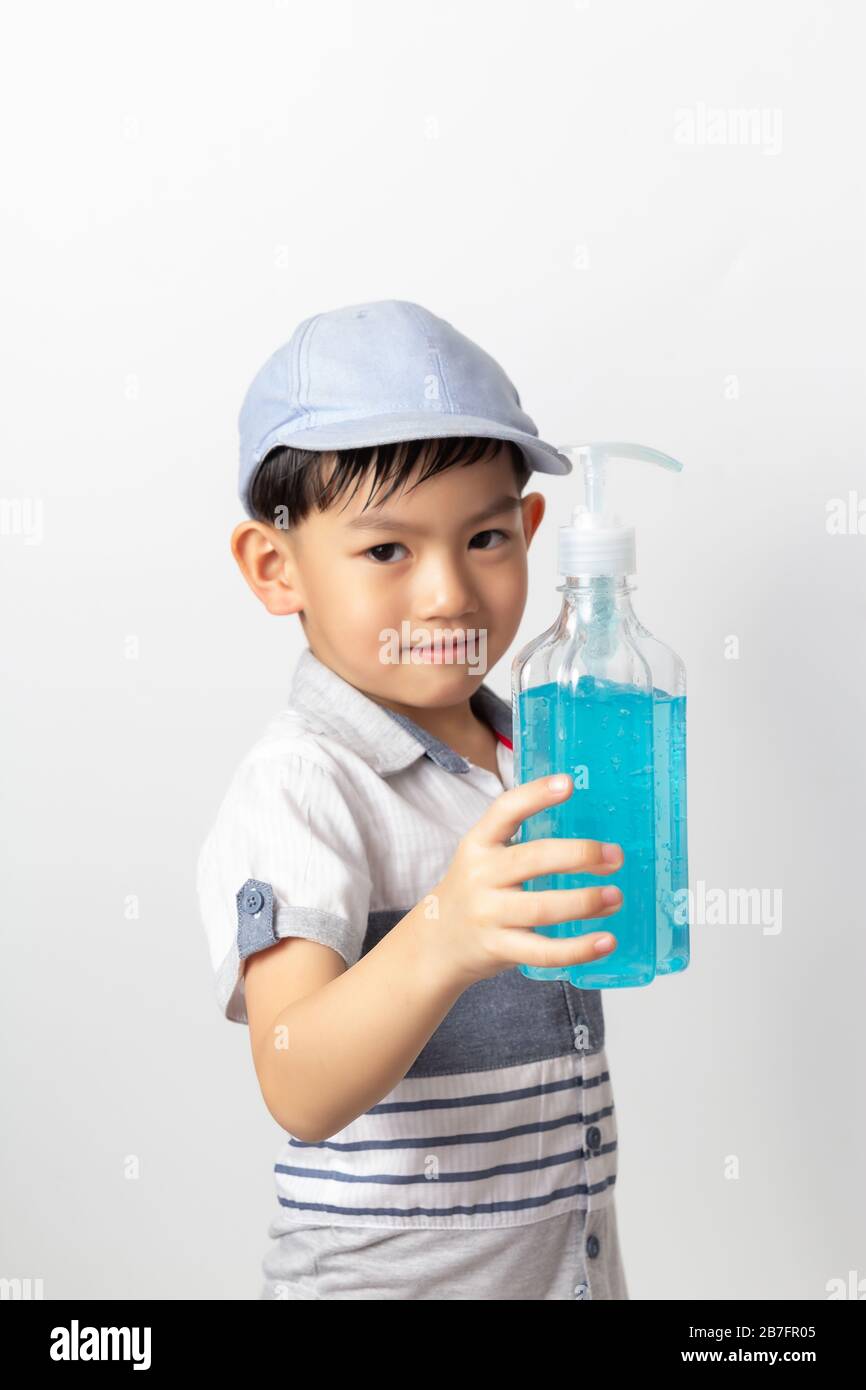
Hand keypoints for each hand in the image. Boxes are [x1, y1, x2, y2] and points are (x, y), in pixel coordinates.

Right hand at [428, 773, 622, 985]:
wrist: (437, 944)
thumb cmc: (475, 893)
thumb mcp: (482, 858)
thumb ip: (522, 844)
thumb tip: (590, 839)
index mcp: (478, 844)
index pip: (505, 811)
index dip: (535, 795)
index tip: (568, 783)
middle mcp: (481, 876)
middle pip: (533, 859)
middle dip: (579, 855)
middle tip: (615, 856)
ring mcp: (488, 914)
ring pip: (543, 907)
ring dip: (586, 901)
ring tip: (616, 896)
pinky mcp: (499, 948)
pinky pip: (544, 951)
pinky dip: (579, 949)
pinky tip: (607, 941)